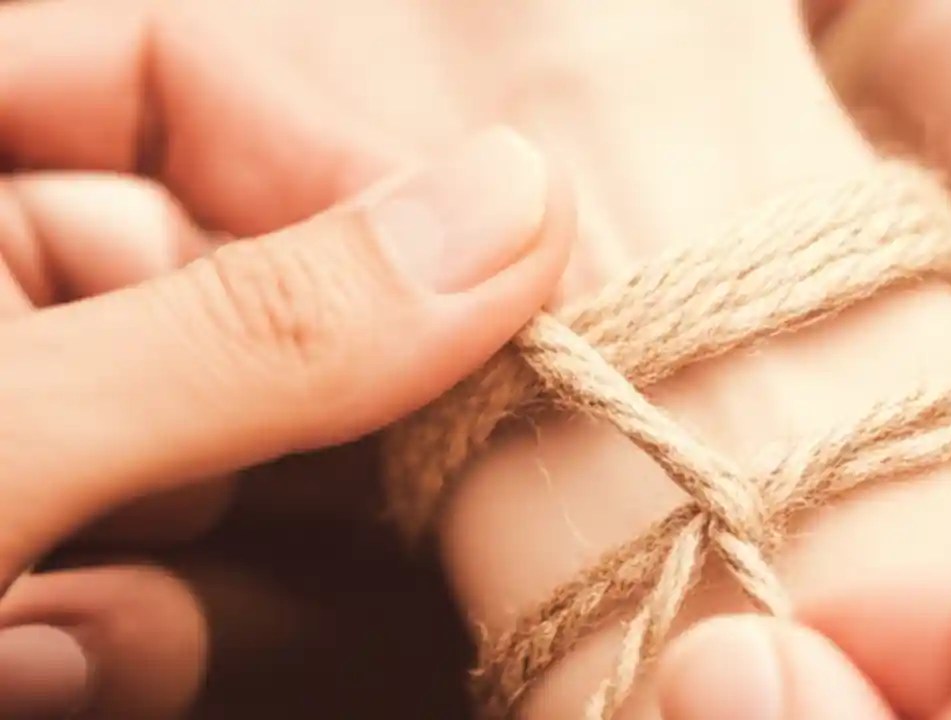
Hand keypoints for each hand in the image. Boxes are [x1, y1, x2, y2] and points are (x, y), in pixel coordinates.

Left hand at [0, 9, 568, 710]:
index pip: (172, 81)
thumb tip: (520, 205)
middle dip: (303, 424)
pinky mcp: (53, 570)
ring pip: (234, 465)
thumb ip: (258, 329)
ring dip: (203, 573)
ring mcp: (29, 447)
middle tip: (406, 489)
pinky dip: (149, 638)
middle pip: (245, 304)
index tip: (511, 274)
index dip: (343, 165)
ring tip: (61, 633)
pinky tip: (37, 675)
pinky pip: (176, 579)